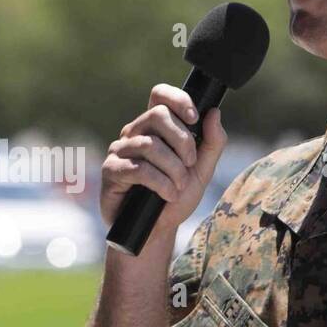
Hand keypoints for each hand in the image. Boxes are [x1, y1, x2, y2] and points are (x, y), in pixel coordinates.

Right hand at [100, 84, 227, 236]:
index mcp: (155, 128)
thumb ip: (212, 142)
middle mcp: (135, 133)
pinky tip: (167, 195)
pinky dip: (160, 183)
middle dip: (182, 141)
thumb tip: (214, 112)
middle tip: (191, 164)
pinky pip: (138, 168)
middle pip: (157, 115)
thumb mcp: (202, 171)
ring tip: (178, 187)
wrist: (156, 231)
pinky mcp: (111, 171)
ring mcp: (120, 150)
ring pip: (150, 145)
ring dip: (173, 169)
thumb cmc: (175, 199)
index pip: (159, 95)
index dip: (178, 100)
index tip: (194, 118)